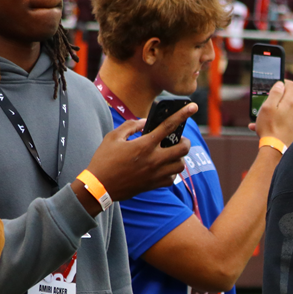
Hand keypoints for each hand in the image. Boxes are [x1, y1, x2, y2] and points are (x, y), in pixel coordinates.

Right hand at [74, 103, 196, 210]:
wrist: (99, 187)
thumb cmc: (104, 160)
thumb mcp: (113, 137)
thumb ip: (131, 126)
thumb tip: (145, 122)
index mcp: (144, 144)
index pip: (169, 126)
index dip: (182, 114)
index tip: (193, 107)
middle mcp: (154, 159)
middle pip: (183, 148)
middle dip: (185, 141)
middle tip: (178, 139)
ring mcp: (156, 173)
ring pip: (181, 164)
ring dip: (179, 157)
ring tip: (170, 153)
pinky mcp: (155, 184)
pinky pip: (173, 177)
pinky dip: (172, 171)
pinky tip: (164, 167)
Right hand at [250, 80, 292, 145]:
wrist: (275, 148)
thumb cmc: (270, 126)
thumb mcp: (268, 106)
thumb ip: (275, 93)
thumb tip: (280, 83)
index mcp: (290, 102)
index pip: (290, 85)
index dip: (281, 82)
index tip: (273, 85)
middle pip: (284, 98)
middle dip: (272, 100)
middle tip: (262, 104)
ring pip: (280, 111)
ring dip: (269, 113)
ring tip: (257, 120)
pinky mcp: (291, 129)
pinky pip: (280, 122)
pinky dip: (271, 122)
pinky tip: (258, 128)